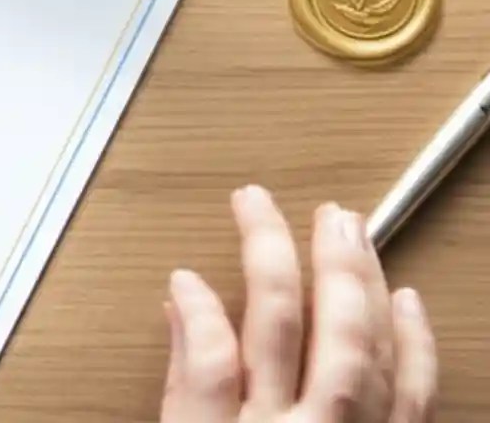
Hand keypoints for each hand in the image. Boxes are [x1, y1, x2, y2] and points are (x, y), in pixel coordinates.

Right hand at [161, 187, 437, 421]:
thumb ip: (186, 381)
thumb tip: (179, 302)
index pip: (212, 357)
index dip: (199, 307)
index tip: (186, 273)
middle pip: (287, 330)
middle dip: (275, 254)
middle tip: (262, 201)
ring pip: (357, 346)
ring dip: (350, 275)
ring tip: (342, 224)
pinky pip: (414, 393)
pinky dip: (414, 341)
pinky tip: (402, 295)